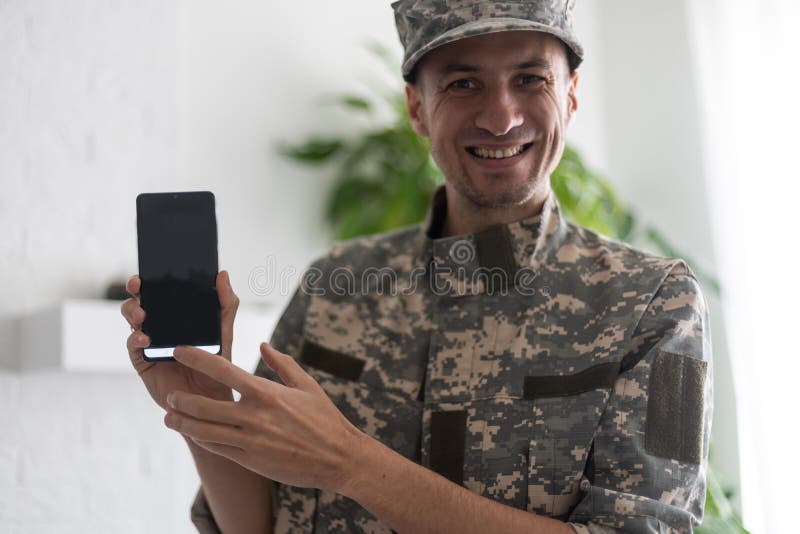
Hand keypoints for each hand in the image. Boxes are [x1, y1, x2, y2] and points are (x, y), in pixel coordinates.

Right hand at [121, 271, 238, 408]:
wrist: (210, 400)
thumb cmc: (216, 365)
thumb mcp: (224, 333)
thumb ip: (226, 305)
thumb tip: (222, 274)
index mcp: (177, 316)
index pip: (160, 292)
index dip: (151, 280)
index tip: (148, 272)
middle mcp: (160, 326)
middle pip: (140, 302)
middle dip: (135, 291)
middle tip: (138, 285)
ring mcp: (149, 343)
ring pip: (131, 322)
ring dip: (133, 312)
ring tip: (142, 315)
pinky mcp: (143, 361)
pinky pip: (133, 346)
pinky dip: (136, 339)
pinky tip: (145, 339)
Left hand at [163, 342, 364, 493]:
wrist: (337, 457)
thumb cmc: (324, 417)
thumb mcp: (306, 385)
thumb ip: (282, 363)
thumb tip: (263, 345)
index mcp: (266, 392)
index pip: (222, 370)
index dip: (196, 358)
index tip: (179, 351)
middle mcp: (254, 415)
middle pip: (204, 405)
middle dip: (181, 399)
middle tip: (170, 395)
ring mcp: (250, 440)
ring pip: (204, 431)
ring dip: (182, 423)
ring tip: (169, 417)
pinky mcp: (250, 460)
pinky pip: (217, 449)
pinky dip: (202, 440)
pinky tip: (194, 434)